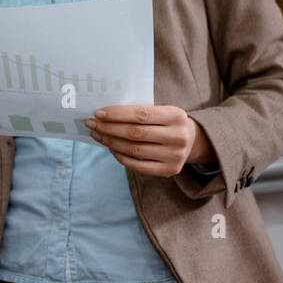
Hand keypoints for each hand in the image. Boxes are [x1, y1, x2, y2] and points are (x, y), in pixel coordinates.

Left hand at [85, 105, 214, 175]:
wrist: (191, 141)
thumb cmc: (166, 123)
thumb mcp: (161, 112)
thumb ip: (139, 113)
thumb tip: (103, 115)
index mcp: (176, 116)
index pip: (140, 114)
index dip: (117, 114)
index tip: (98, 113)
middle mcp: (178, 136)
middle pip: (135, 133)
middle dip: (109, 128)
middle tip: (92, 124)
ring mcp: (174, 155)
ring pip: (134, 150)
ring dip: (111, 142)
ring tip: (98, 135)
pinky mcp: (169, 170)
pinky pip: (137, 165)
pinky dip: (120, 156)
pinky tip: (110, 149)